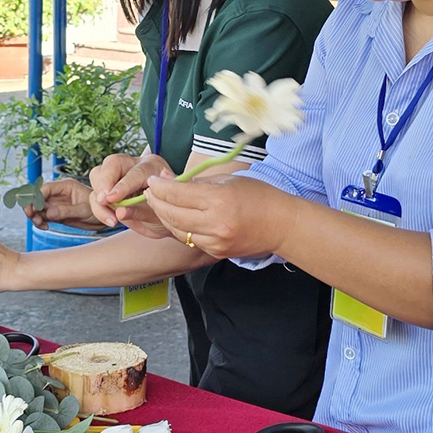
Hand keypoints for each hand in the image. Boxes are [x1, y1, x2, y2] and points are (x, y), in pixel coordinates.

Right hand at [23, 179, 101, 230]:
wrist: (105, 217)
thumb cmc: (99, 209)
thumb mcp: (83, 210)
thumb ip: (66, 211)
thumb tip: (48, 213)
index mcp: (65, 186)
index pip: (46, 188)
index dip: (37, 197)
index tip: (35, 208)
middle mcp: (58, 193)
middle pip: (38, 197)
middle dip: (32, 206)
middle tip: (32, 216)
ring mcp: (56, 203)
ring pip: (39, 207)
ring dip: (35, 215)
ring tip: (40, 223)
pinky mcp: (56, 213)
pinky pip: (43, 216)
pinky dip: (41, 221)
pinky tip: (45, 226)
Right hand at [88, 153, 173, 237]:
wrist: (168, 217)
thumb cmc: (167, 212)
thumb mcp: (160, 214)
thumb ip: (140, 212)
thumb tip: (119, 212)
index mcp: (152, 166)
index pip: (135, 172)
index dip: (123, 185)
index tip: (112, 198)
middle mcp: (133, 166)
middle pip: (112, 164)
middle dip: (104, 182)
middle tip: (103, 201)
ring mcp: (118, 176)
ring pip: (98, 175)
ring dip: (99, 197)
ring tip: (111, 218)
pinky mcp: (108, 189)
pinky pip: (95, 194)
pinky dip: (99, 208)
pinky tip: (110, 219)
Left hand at [143, 172, 293, 259]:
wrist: (282, 225)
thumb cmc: (259, 196)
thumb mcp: (228, 181)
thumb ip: (196, 183)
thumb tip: (168, 179)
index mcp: (219, 200)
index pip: (178, 194)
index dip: (160, 187)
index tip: (152, 180)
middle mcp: (215, 224)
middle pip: (172, 214)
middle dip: (156, 202)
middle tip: (149, 192)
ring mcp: (215, 241)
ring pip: (177, 231)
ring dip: (164, 217)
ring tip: (158, 204)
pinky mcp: (216, 252)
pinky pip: (189, 240)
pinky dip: (178, 229)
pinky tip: (175, 218)